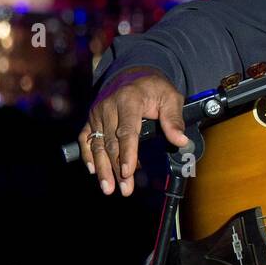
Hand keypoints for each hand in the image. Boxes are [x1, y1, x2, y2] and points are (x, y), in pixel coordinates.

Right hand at [79, 66, 188, 196]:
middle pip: (110, 143)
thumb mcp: (170, 97)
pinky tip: (93, 171)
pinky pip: (85, 139)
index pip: (127, 131)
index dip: (127, 153)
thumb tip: (181, 141)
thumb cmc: (154, 88)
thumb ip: (174, 119)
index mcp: (129, 100)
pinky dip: (87, 156)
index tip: (129, 171)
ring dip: (102, 169)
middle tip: (124, 189)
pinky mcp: (91, 119)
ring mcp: (97, 114)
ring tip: (109, 188)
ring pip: (96, 145)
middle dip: (117, 169)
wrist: (133, 74)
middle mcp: (108, 107)